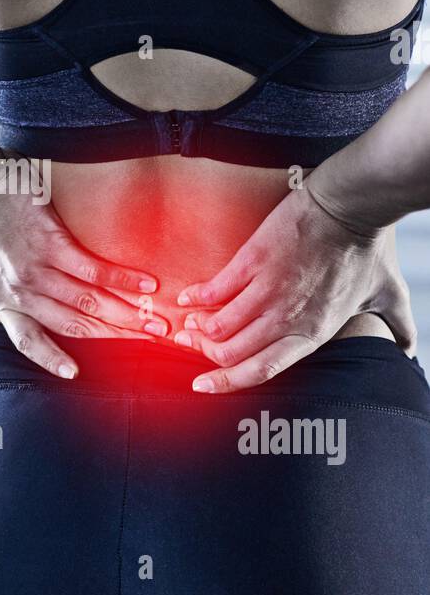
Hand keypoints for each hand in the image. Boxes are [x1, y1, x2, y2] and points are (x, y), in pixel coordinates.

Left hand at [0, 161, 166, 378]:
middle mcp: (22, 292)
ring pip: (88, 302)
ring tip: (155, 322)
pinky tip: (146, 284)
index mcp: (5, 301)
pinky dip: (122, 278)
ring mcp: (38, 269)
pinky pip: (93, 269)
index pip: (29, 340)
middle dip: (116, 336)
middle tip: (150, 343)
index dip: (52, 359)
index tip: (75, 375)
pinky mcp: (52, 243)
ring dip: (126, 314)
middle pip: (74, 324)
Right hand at [172, 182, 416, 392]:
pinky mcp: (252, 262)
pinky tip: (186, 298)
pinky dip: (197, 297)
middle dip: (208, 356)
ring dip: (199, 329)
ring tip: (189, 326)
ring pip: (220, 325)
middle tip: (194, 349)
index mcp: (312, 332)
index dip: (228, 382)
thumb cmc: (368, 250)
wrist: (351, 207)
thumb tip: (411, 350)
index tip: (205, 387)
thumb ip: (398, 326)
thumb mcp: (387, 295)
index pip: (261, 370)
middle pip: (233, 351)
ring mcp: (266, 290)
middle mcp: (285, 318)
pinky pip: (216, 289)